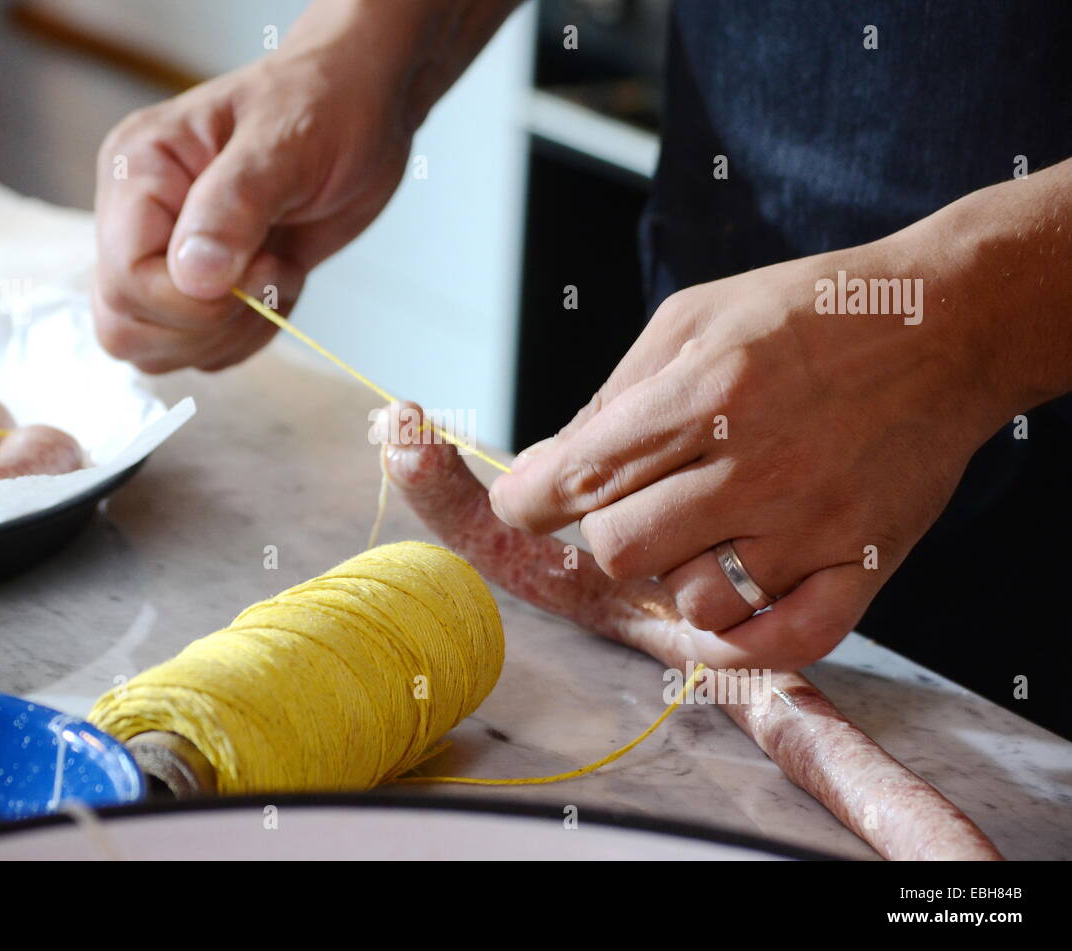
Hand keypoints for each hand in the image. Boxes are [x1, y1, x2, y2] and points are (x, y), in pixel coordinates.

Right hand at [92, 37, 412, 372]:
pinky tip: (280, 280)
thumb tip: (193, 276)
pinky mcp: (201, 289)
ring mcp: (166, 258)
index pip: (124, 278)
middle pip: (124, 327)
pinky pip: (203, 352)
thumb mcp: (287, 141)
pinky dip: (250, 335)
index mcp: (138, 172)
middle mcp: (138, 220)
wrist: (361, 108)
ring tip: (279, 267)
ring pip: (159, 349)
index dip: (192, 300)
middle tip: (269, 270)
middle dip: (208, 324)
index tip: (259, 263)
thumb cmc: (325, 103)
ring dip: (233, 331)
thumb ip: (236, 205)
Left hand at [488, 233, 1007, 670]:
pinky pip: (780, 645)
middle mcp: (759, 466)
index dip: (530, 502)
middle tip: (634, 505)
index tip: (525, 503)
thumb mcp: (694, 320)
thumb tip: (541, 470)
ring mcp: (815, 525)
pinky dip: (738, 639)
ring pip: (692, 602)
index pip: (580, 478)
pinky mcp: (863, 565)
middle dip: (606, 532)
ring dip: (678, 574)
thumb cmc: (808, 313)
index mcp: (707, 392)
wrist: (949, 323)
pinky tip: (729, 601)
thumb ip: (613, 399)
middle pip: (621, 551)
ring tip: (704, 532)